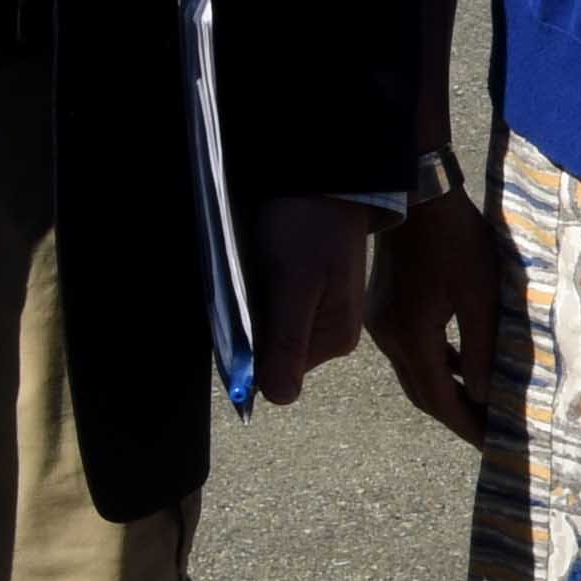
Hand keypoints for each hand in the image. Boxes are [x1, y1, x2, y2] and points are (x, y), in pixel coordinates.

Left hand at [247, 196, 383, 409]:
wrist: (329, 182)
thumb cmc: (311, 227)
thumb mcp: (293, 284)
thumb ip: (286, 342)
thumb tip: (277, 399)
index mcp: (334, 340)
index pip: (274, 370)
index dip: (250, 348)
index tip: (247, 310)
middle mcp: (332, 336)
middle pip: (272, 352)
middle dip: (252, 327)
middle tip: (257, 284)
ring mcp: (324, 316)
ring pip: (271, 331)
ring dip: (256, 309)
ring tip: (264, 271)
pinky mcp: (314, 297)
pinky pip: (277, 312)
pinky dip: (263, 296)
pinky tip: (268, 269)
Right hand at [370, 177, 506, 430]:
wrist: (417, 199)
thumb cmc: (456, 240)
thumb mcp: (479, 293)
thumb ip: (481, 347)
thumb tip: (482, 395)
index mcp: (411, 337)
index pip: (439, 397)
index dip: (466, 424)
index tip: (491, 444)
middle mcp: (390, 338)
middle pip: (423, 393)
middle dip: (456, 416)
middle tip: (489, 435)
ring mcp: (383, 324)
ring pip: (416, 374)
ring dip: (445, 392)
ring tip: (480, 409)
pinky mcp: (386, 310)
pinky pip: (412, 352)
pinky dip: (437, 366)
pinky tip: (460, 368)